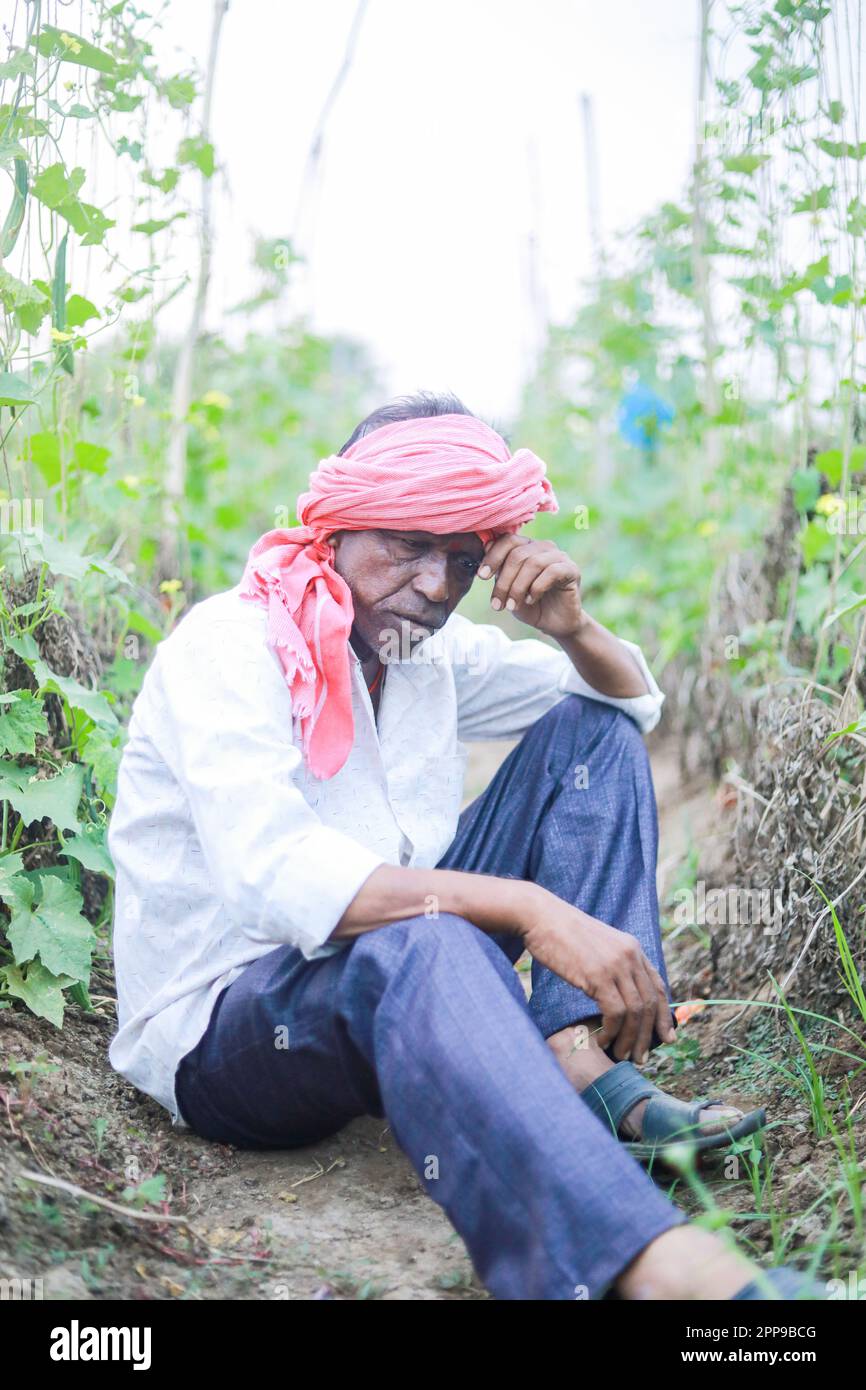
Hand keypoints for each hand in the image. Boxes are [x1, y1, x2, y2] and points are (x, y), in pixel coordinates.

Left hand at [477, 535, 583, 638]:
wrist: (554, 623)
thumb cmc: (529, 604)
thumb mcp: (508, 589)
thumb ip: (499, 570)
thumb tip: (486, 547)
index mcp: (526, 547)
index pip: (508, 540)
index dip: (493, 557)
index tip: (482, 577)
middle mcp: (543, 547)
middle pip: (517, 554)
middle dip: (504, 581)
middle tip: (497, 604)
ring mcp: (559, 556)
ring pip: (533, 563)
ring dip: (518, 587)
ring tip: (512, 606)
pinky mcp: (571, 569)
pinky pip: (551, 572)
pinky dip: (536, 588)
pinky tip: (531, 600)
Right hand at [521, 891, 675, 1062]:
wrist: (539, 916)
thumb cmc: (560, 934)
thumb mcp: (596, 946)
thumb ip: (612, 964)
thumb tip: (617, 995)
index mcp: (632, 948)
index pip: (658, 987)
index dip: (663, 1016)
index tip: (666, 1038)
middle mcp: (630, 955)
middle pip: (650, 1003)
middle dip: (647, 1035)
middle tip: (640, 1058)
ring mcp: (616, 964)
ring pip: (635, 1012)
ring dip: (629, 1039)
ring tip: (621, 1056)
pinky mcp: (598, 975)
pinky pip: (615, 1012)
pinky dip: (612, 1031)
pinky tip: (603, 1040)